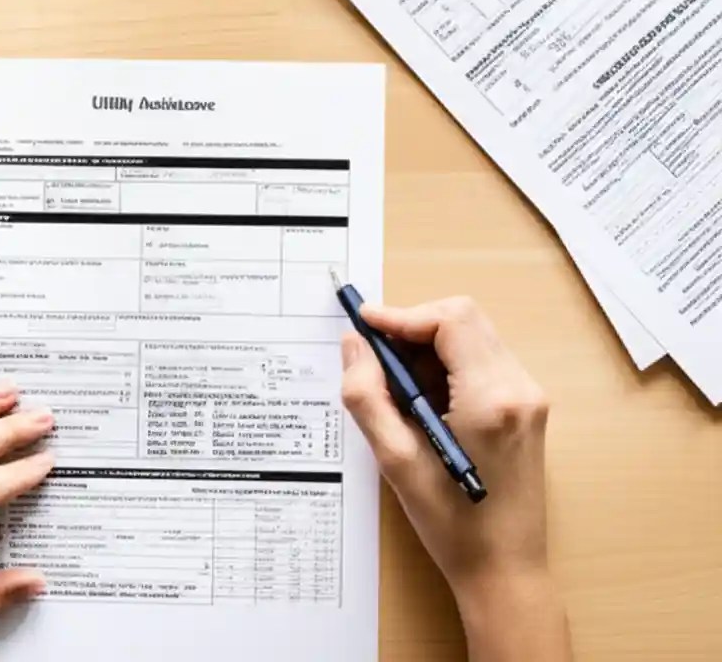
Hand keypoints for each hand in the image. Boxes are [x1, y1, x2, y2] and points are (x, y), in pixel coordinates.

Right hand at [340, 298, 569, 661]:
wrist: (504, 569)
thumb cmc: (452, 525)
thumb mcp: (395, 460)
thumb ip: (367, 396)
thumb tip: (354, 346)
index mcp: (491, 398)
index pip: (450, 321)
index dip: (401, 315)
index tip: (364, 325)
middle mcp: (519, 388)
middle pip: (464, 320)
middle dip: (413, 328)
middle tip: (374, 356)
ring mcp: (529, 397)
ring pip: (473, 338)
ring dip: (429, 348)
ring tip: (395, 388)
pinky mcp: (527, 408)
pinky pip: (482, 363)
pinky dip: (446, 366)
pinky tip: (422, 401)